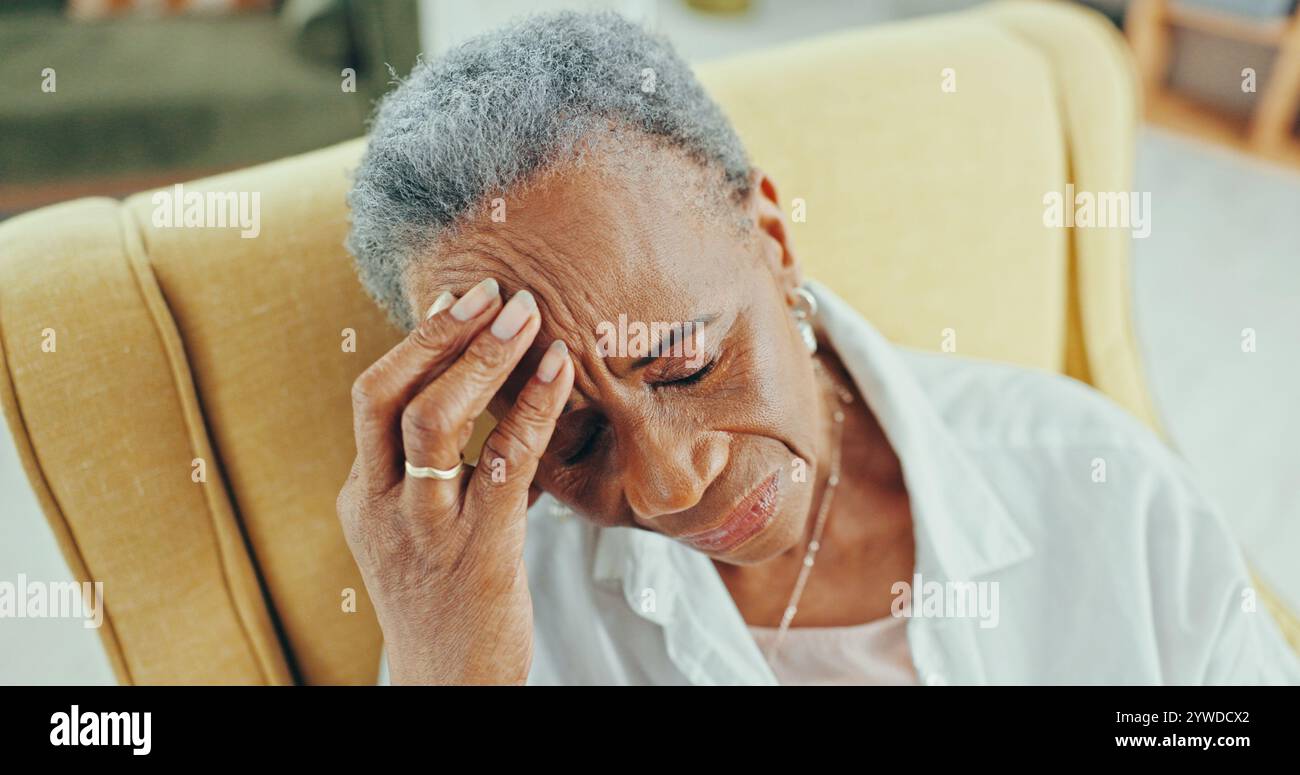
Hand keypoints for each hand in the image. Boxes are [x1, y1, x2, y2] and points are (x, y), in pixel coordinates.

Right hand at [336, 278, 572, 683]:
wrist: (450, 686)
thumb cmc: (447, 601)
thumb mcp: (424, 530)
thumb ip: (443, 474)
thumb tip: (500, 411)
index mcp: (362, 495)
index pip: (372, 398)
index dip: (415, 342)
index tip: (458, 300)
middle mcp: (379, 505)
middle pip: (383, 395)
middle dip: (435, 334)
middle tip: (489, 289)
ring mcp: (423, 528)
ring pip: (433, 421)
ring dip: (480, 359)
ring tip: (524, 314)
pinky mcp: (477, 550)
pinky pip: (503, 462)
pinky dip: (531, 407)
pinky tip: (559, 370)